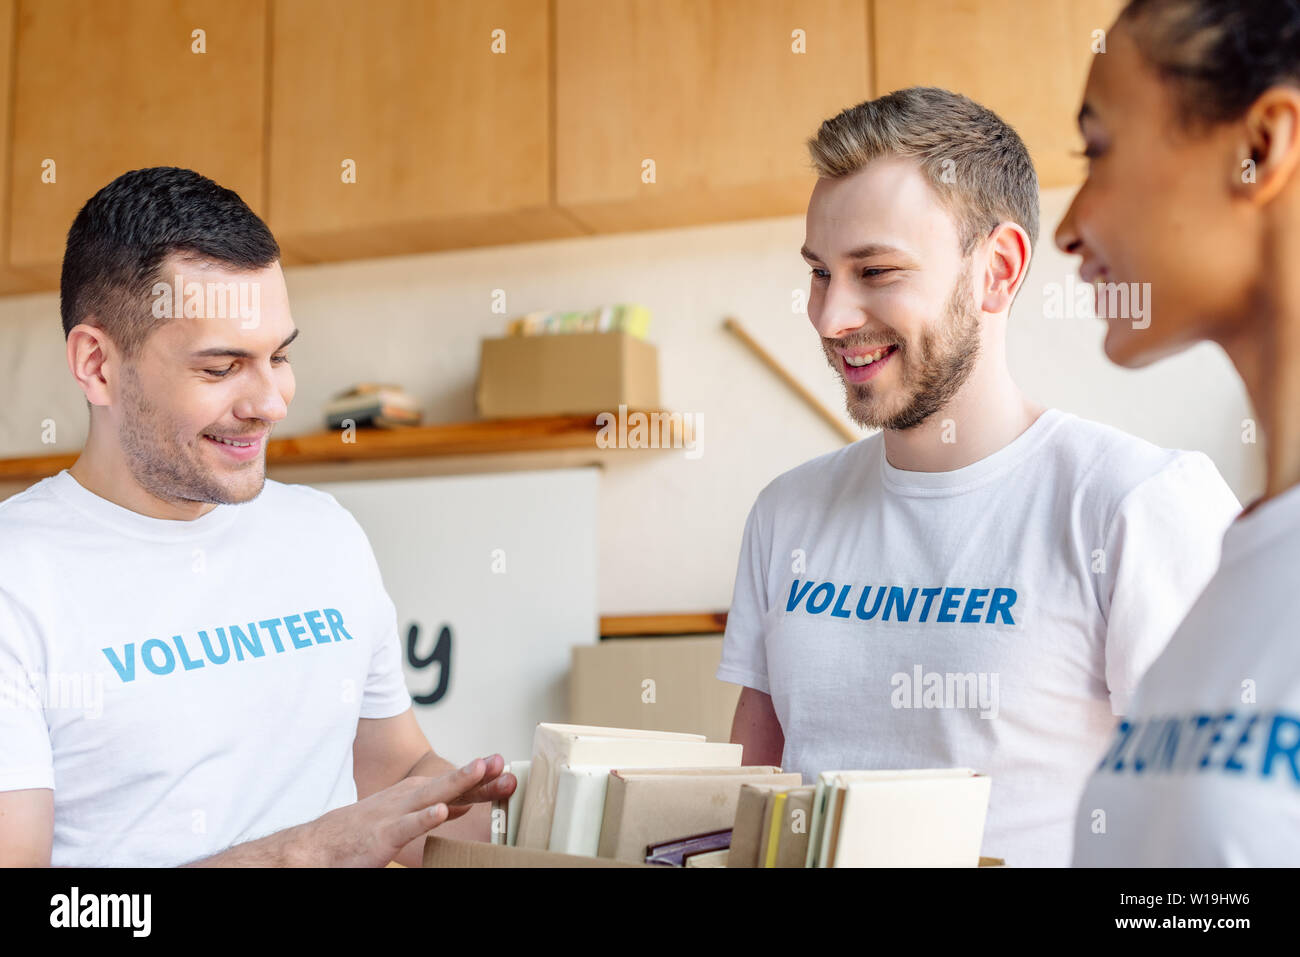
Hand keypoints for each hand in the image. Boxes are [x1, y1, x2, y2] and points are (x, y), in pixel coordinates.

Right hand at [301, 755, 515, 866]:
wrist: (319, 844)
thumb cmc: (363, 829)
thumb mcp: (404, 815)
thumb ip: (435, 808)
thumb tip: (465, 801)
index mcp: (415, 794)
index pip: (456, 785)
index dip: (483, 778)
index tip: (507, 770)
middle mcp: (408, 798)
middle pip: (450, 785)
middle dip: (478, 774)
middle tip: (503, 763)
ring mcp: (395, 814)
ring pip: (432, 795)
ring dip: (457, 782)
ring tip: (481, 770)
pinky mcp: (383, 834)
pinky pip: (407, 825)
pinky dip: (424, 817)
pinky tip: (442, 811)